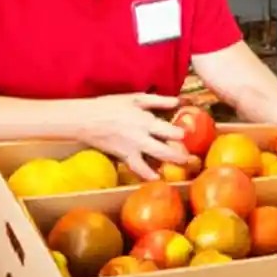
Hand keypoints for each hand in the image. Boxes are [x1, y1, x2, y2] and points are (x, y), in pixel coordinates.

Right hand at [72, 94, 187, 179]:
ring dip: (164, 168)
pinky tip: (154, 178)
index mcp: (146, 121)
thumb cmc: (111, 105)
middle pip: (164, 151)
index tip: (187, 136)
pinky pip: (137, 168)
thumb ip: (158, 100)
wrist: (87, 119)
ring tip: (174, 172)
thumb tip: (178, 101)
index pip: (169, 131)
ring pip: (151, 163)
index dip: (180, 135)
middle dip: (178, 156)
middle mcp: (141, 138)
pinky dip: (146, 174)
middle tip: (189, 159)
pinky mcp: (123, 157)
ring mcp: (132, 150)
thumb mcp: (136, 98)